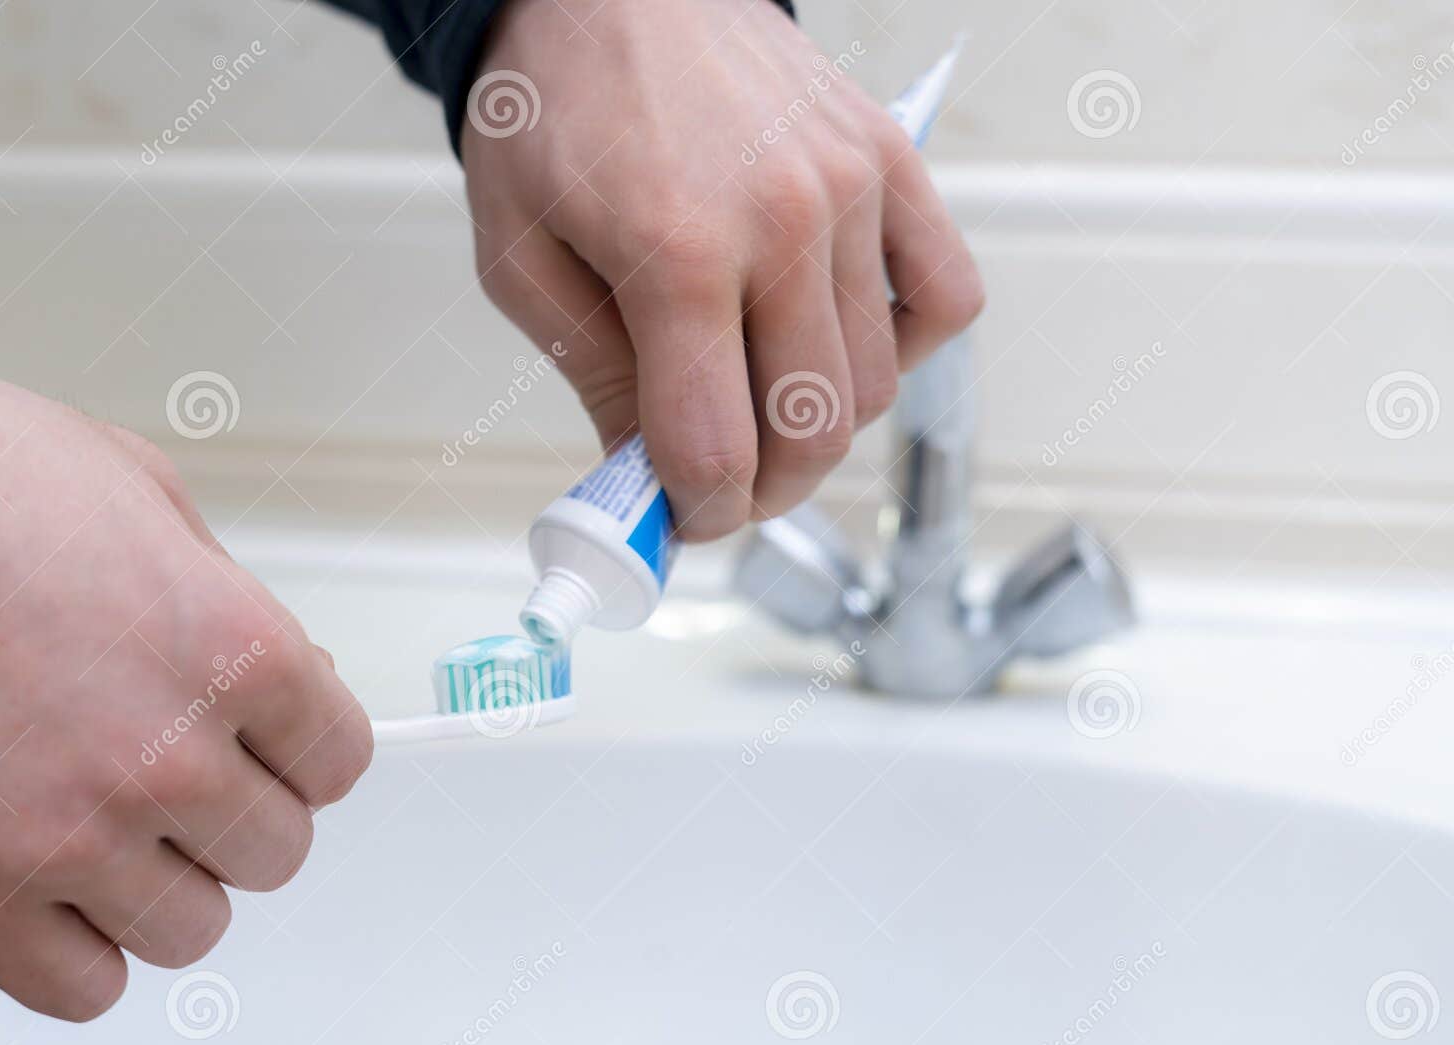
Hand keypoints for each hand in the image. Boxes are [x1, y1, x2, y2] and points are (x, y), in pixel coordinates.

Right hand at [0, 353, 372, 1020]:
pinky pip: (85, 990)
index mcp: (229, 649)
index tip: (276, 745)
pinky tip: (60, 883)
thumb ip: (232, 601)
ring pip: (193, 929)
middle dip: (238, 810)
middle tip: (185, 771)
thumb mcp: (139, 493)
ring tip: (115, 822)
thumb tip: (293, 678)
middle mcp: (161, 758)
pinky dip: (83, 947)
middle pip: (277, 851)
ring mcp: (62, 839)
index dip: (305, 747)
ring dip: (167, 881)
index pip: (340, 762)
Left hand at [463, 0, 982, 540]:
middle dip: (763, 490)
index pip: (716, 449)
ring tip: (761, 402)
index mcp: (675, 252)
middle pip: (813, 433)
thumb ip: (592, 376)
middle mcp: (782, 223)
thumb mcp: (519, 256)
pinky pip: (946, 299)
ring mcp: (852, 190)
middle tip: (722, 482)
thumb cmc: (552, 108)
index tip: (683, 515)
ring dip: (819, 426)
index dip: (698, 513)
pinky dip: (904, 349)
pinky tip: (835, 340)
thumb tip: (649, 473)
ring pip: (875, 385)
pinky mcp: (892, 162)